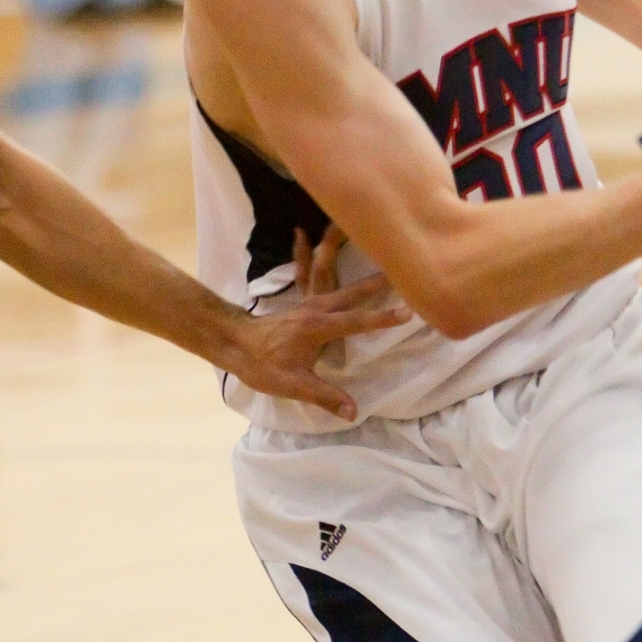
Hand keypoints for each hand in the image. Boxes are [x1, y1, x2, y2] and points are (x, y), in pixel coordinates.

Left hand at [226, 224, 410, 418]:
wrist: (234, 346)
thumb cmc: (263, 366)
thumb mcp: (294, 385)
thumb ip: (325, 397)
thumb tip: (354, 412)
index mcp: (318, 328)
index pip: (356, 322)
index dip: (382, 318)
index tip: (407, 311)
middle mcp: (316, 308)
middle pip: (351, 290)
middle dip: (377, 280)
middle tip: (400, 266)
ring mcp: (308, 301)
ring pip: (329, 271)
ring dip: (342, 251)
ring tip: (352, 229)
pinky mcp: (301, 301)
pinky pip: (306, 270)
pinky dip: (305, 251)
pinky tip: (301, 232)